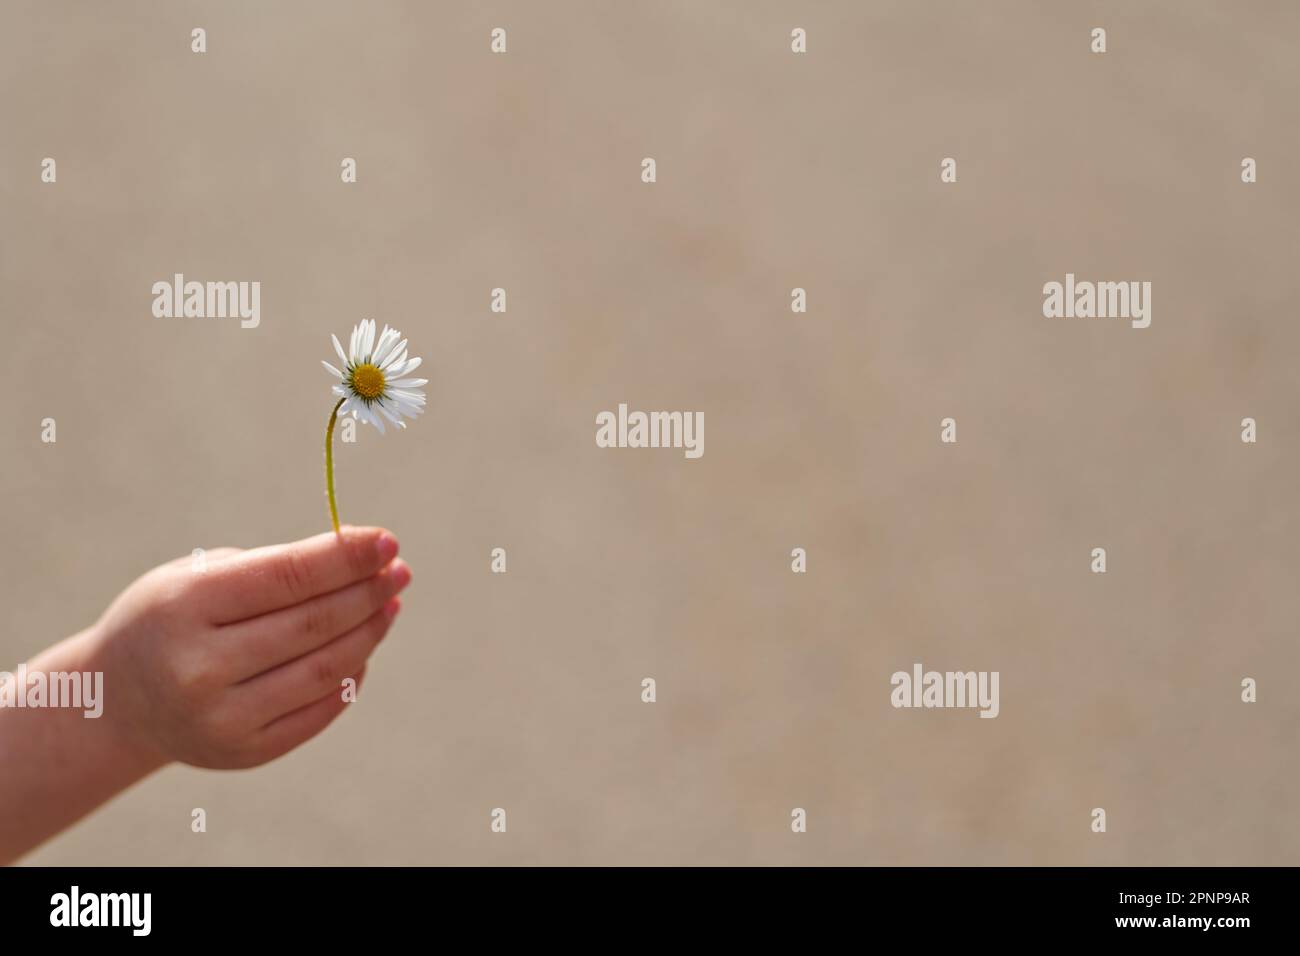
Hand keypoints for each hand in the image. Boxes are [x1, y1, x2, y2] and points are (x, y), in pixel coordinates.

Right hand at [85, 526, 409, 769]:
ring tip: (390, 604)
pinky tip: (364, 648)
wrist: (119, 699)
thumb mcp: (201, 577)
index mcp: (184, 607)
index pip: (287, 577)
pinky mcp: (244, 752)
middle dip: (367, 593)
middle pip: (313, 624)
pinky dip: (352, 675)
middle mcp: (199, 668)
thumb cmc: (174, 617)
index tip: (388, 541)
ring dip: (369, 633)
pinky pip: (320, 710)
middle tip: (399, 572)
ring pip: (325, 670)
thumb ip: (277, 569)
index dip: (345, 557)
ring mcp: (221, 718)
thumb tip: (365, 560)